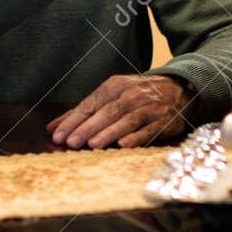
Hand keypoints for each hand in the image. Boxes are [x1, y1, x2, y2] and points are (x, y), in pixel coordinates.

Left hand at [48, 74, 191, 148]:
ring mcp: (149, 107)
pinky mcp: (164, 120)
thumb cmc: (138, 95)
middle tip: (71, 142)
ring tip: (92, 145)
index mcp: (116, 85)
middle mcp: (131, 94)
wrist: (178, 88)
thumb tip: (53, 127)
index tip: (58, 135)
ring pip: (125, 120)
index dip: (73, 120)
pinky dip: (136, 137)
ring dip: (108, 133)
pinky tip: (123, 145)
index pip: (90, 104)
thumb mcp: (112, 95)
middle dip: (87, 128)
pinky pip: (148, 129)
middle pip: (106, 112)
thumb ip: (83, 111)